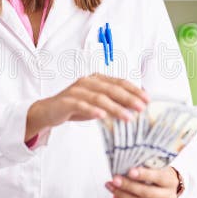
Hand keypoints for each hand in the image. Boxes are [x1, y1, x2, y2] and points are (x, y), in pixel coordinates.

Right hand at [25, 74, 147, 139]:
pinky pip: (81, 105)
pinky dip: (92, 110)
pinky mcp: (66, 101)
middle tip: (142, 108)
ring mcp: (76, 91)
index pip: (119, 82)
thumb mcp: (97, 104)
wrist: (49, 111)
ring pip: (99, 98)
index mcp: (97, 79)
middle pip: (112, 89)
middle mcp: (87, 82)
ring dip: (115, 108)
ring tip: (128, 118)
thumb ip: (114, 102)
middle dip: (129, 98)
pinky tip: (102, 116)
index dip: (134, 90)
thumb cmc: (76, 106)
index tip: (147, 99)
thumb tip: (136, 106)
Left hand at [105, 166, 179, 197]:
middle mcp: (168, 196)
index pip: (158, 178)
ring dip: (121, 195)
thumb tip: (126, 161)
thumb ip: (146, 163)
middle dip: (128, 186)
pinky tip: (115, 197)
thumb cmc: (159, 171)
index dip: (144, 175)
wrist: (168, 185)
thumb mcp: (157, 164)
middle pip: (146, 193)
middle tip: (115, 179)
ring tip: (111, 186)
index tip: (130, 171)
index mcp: (170, 181)